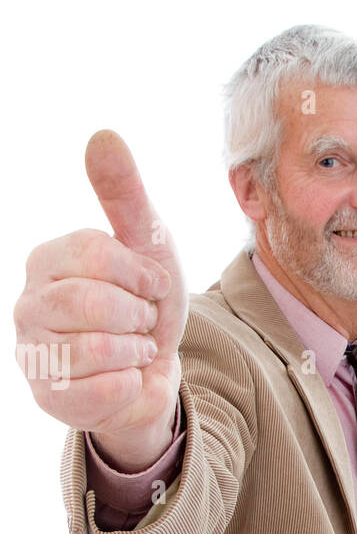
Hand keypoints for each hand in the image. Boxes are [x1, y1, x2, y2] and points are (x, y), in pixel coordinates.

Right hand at [14, 130, 187, 465]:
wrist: (152, 372)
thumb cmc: (143, 303)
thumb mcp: (146, 244)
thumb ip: (124, 194)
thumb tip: (103, 135)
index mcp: (46, 259)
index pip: (95, 253)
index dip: (140, 274)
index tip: (152, 287)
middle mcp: (28, 303)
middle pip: (92, 302)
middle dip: (137, 314)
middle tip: (141, 322)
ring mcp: (32, 353)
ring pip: (97, 348)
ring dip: (135, 350)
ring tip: (133, 348)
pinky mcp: (49, 398)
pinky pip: (102, 389)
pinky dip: (131, 383)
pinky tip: (125, 378)